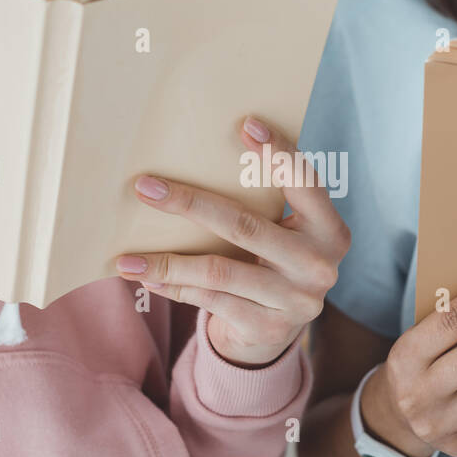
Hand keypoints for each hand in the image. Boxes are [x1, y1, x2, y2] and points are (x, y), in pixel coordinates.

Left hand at [115, 116, 350, 366]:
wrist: (276, 333)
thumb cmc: (271, 263)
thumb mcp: (284, 233)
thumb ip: (265, 204)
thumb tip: (202, 155)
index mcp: (330, 230)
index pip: (305, 183)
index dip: (278, 153)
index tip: (245, 124)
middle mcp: (319, 265)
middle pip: (245, 225)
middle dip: (189, 203)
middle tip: (145, 187)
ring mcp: (295, 300)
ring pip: (218, 270)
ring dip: (166, 262)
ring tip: (126, 259)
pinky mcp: (268, 327)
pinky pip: (210, 300)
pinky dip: (174, 288)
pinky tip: (146, 280)